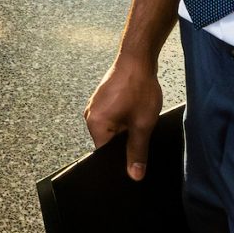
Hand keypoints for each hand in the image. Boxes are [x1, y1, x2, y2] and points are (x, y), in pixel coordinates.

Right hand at [84, 54, 162, 181]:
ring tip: (138, 118)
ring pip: (112, 130)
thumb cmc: (138, 86)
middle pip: (108, 142)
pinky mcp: (102, 100)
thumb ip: (137, 151)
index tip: (135, 160)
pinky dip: (124, 119)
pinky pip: (112, 118)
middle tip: (140, 133)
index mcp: (96, 124)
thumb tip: (134, 174)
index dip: (121, 160)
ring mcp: (95, 106)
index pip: (105, 154)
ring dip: (126, 129)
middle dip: (125, 143)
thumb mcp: (143, 124)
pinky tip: (136, 111)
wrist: (138, 58)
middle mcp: (90, 115)